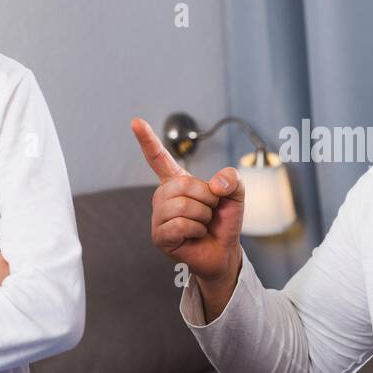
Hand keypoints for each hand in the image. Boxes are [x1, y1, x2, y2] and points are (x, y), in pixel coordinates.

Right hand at [131, 117, 244, 314]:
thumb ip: (232, 179)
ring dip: (202, 215)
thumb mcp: (236, 194)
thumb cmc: (224, 221)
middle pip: (182, 184)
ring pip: (181, 206)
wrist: (224, 250)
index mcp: (178, 182)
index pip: (159, 158)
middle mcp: (163, 196)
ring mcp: (159, 216)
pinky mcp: (159, 236)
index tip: (136, 122)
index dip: (147, 140)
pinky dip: (195, 230)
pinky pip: (179, 225)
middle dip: (207, 197)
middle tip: (210, 210)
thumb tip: (215, 184)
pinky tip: (194, 235)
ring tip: (202, 224)